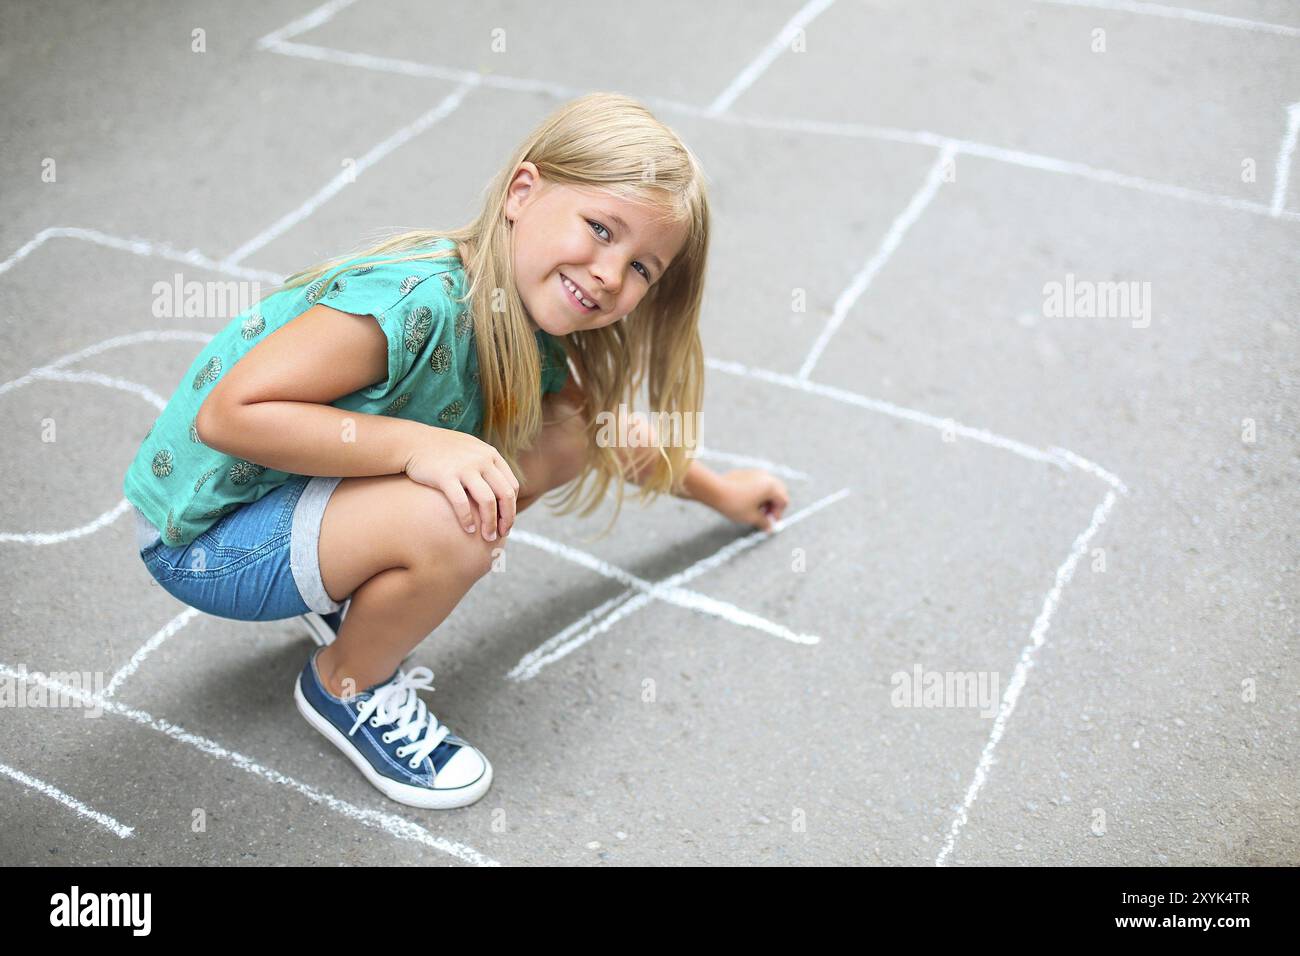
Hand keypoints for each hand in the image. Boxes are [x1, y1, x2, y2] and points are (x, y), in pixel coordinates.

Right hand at [403, 427, 519, 541]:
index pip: (512, 486)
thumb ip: (488, 466)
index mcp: (490, 455)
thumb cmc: (443, 452)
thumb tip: (503, 490)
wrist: (413, 442)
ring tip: (488, 537)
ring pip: (487, 501)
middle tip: (502, 534)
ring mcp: (464, 467)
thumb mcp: (471, 450)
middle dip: (506, 518)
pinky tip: (468, 530)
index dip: (512, 507)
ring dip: (490, 523)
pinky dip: (467, 519)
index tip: (506, 522)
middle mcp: (481, 460)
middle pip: (504, 495)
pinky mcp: (445, 476)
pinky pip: (462, 503)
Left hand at [713, 468, 788, 532]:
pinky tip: (746, 501)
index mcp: (771, 487)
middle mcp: (766, 476)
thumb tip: (770, 528)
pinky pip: (758, 482)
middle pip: (778, 491)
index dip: (778, 514)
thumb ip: (764, 523)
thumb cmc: (734, 503)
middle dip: (773, 505)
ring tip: (754, 509)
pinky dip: (757, 492)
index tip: (768, 522)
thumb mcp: (751, 517)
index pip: (783, 501)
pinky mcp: (746, 472)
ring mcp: (756, 472)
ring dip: (765, 499)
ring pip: (768, 486)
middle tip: (763, 515)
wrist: (714, 490)